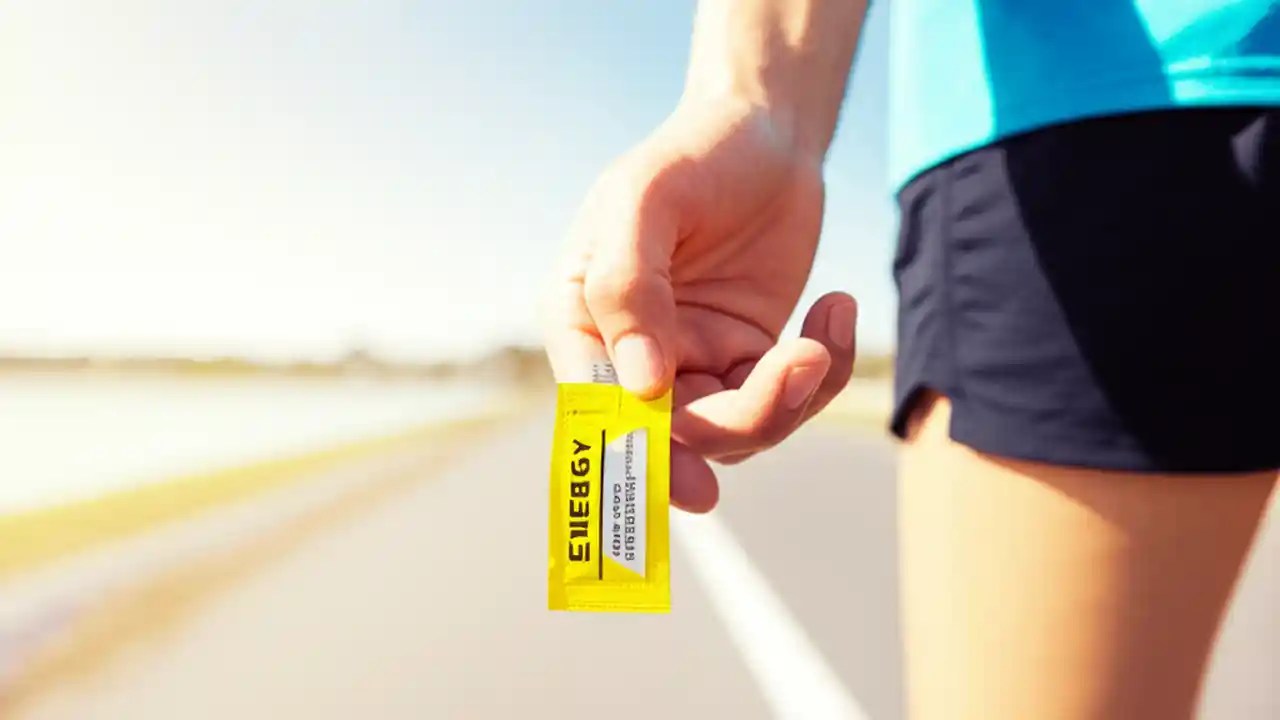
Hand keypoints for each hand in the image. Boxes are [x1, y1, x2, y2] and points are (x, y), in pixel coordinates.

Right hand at [544, 100, 857, 512]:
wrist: (765, 133)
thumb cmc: (692, 155)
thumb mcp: (644, 200)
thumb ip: (627, 286)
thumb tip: (642, 386)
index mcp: (582, 322)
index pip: (596, 410)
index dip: (639, 454)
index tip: (693, 482)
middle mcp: (631, 355)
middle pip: (675, 436)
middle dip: (743, 420)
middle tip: (801, 367)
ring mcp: (693, 361)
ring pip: (736, 432)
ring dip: (791, 399)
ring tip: (825, 332)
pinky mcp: (749, 359)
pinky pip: (784, 402)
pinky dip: (822, 372)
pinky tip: (837, 311)